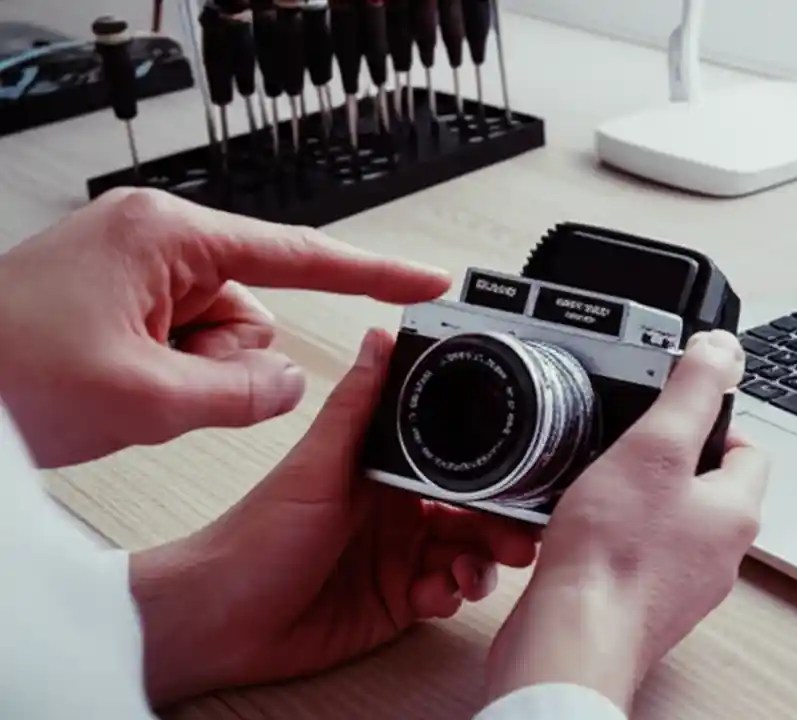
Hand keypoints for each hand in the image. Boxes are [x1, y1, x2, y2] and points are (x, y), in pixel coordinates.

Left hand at [0, 188, 450, 467]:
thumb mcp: (144, 397)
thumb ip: (244, 392)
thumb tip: (294, 384)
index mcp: (168, 235)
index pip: (301, 255)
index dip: (374, 274)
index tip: (427, 281)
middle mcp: (156, 240)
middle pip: (253, 312)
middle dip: (224, 364)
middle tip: (160, 389)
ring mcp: (135, 270)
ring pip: (220, 338)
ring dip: (190, 378)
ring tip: (122, 389)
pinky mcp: (118, 300)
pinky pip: (183, 346)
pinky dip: (164, 379)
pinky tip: (111, 388)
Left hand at [129, 329, 539, 706]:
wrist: (220, 622)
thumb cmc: (255, 537)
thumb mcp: (317, 466)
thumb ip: (357, 406)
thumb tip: (380, 336)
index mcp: (385, 468)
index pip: (456, 457)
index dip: (494, 465)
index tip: (525, 471)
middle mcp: (400, 508)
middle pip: (476, 507)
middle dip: (505, 519)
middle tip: (524, 534)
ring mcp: (402, 555)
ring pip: (472, 551)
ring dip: (488, 559)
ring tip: (481, 569)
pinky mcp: (399, 601)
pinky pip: (449, 592)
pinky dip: (457, 591)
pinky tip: (445, 592)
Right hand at [484, 331, 768, 712]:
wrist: (571, 638)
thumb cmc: (613, 556)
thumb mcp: (655, 448)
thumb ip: (691, 393)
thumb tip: (722, 348)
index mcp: (735, 511)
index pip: (747, 447)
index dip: (712, 418)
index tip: (670, 409)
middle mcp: (719, 552)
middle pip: (707, 484)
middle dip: (668, 459)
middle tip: (628, 446)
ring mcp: (682, 581)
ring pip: (670, 519)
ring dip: (638, 497)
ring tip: (600, 484)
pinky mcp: (644, 602)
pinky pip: (640, 553)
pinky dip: (616, 535)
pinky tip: (583, 528)